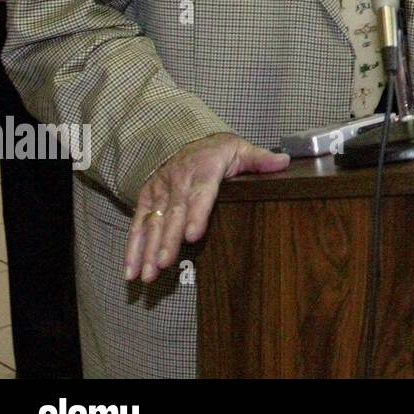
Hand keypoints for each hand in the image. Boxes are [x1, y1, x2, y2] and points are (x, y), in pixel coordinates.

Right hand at [124, 133, 289, 282]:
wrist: (186, 139)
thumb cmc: (218, 151)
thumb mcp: (241, 149)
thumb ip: (260, 160)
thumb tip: (283, 162)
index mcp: (204, 168)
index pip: (201, 193)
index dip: (196, 214)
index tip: (192, 235)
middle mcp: (179, 179)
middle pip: (173, 213)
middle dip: (167, 240)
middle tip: (163, 264)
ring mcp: (160, 189)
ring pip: (153, 221)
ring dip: (147, 249)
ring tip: (146, 274)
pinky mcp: (147, 197)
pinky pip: (138, 222)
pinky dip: (132, 246)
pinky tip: (130, 269)